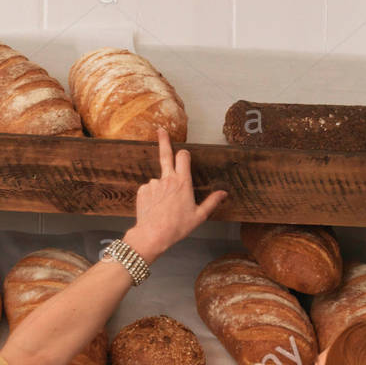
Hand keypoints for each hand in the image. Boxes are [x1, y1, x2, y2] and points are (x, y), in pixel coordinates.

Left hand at [124, 128, 227, 263]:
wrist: (153, 234)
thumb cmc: (177, 227)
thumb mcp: (199, 216)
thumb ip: (212, 202)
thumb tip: (223, 193)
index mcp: (183, 182)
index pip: (183, 157)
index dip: (184, 154)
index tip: (184, 152)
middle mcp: (167, 179)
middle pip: (165, 154)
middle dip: (164, 140)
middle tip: (161, 130)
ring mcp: (153, 183)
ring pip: (159, 180)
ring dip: (162, 188)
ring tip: (164, 208)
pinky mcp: (142, 190)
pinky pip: (149, 189)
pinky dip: (153, 195)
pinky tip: (156, 208)